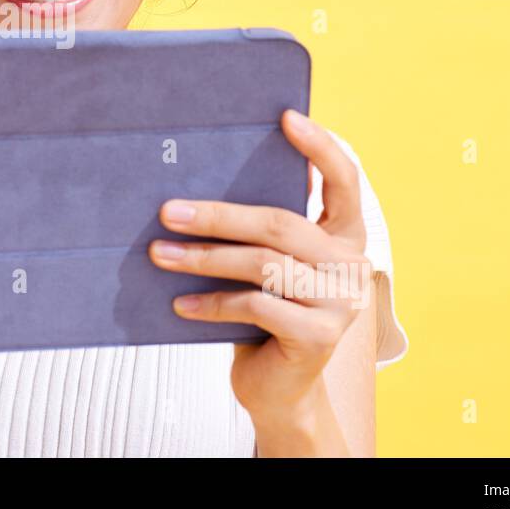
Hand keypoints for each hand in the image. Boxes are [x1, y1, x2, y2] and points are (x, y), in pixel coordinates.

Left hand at [148, 109, 372, 421]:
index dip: (320, 147)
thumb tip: (205, 178)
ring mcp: (340, 303)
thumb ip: (264, 229)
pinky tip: (179, 305)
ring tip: (158, 254)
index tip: (286, 117)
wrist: (280, 391)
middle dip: (218, 215)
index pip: (344, 181)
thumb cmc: (265, 316)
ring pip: (262, 265)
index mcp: (344, 237)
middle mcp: (351, 265)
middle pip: (280, 224)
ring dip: (203, 258)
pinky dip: (211, 304)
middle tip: (168, 211)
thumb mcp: (269, 268)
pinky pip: (255, 307)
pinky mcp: (318, 337)